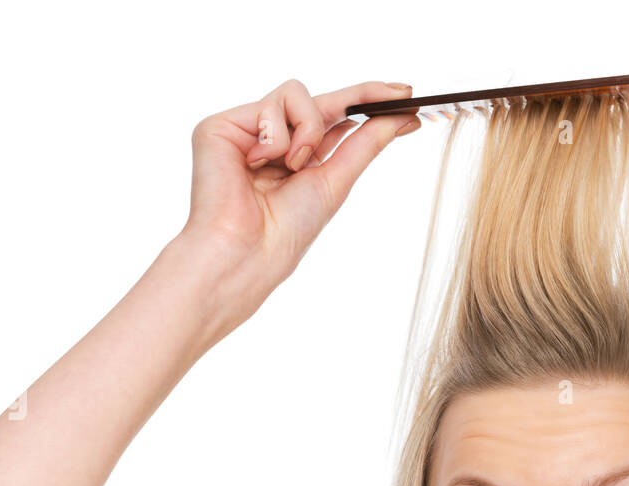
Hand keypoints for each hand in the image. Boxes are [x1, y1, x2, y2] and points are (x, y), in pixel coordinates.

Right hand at [180, 79, 420, 287]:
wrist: (248, 249)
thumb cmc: (288, 230)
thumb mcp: (337, 180)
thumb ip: (366, 143)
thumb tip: (401, 117)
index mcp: (298, 157)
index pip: (336, 119)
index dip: (369, 103)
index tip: (406, 95)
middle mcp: (273, 140)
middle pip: (321, 98)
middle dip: (360, 97)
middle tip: (402, 93)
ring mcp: (247, 130)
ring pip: (296, 93)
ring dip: (307, 131)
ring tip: (292, 166)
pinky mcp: (221, 125)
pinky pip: (271, 104)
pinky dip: (277, 136)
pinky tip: (259, 164)